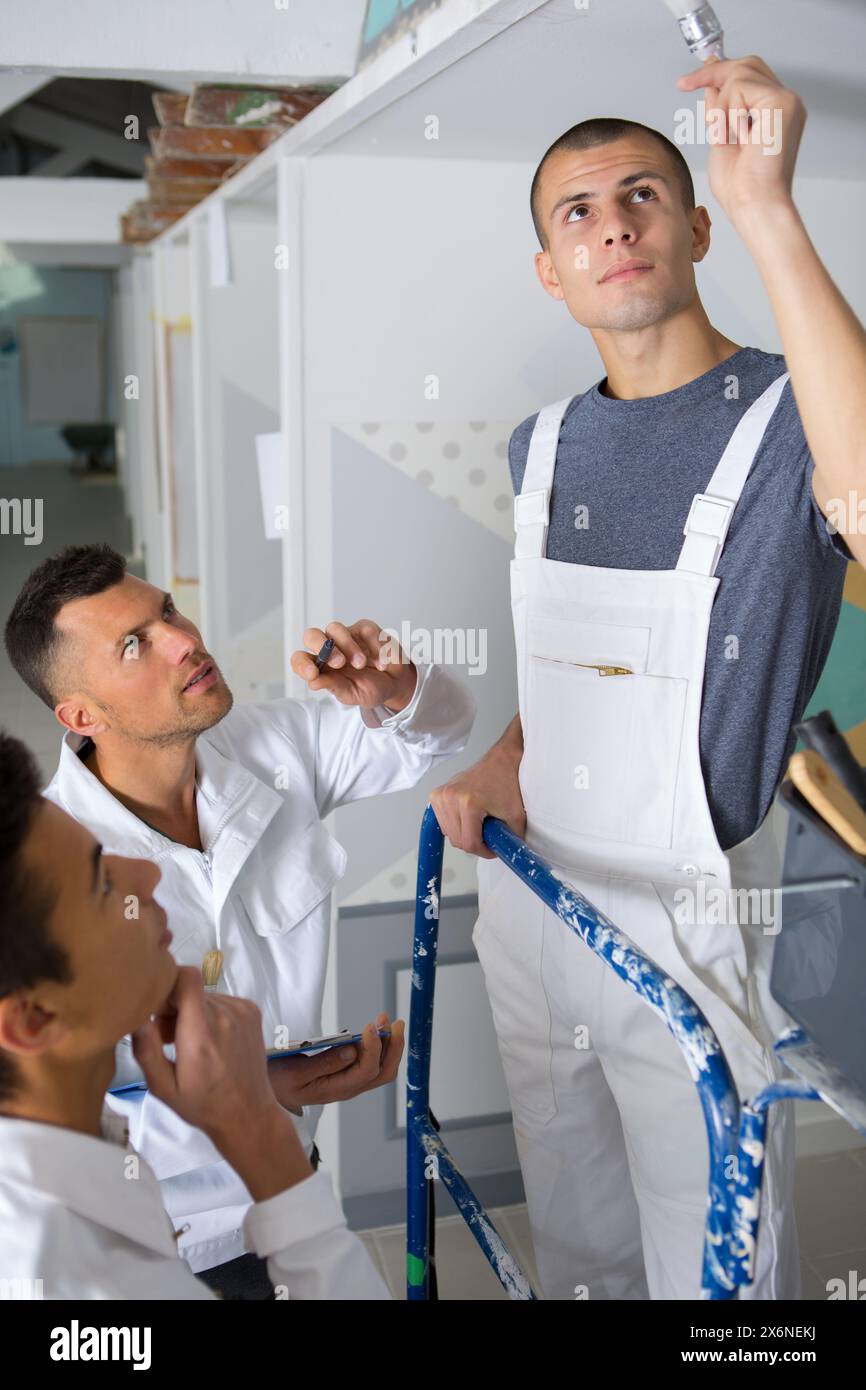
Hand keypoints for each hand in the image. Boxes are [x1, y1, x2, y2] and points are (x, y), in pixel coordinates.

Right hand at [132, 968, 310, 1198]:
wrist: (247, 1113)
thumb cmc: (201, 1104)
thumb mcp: (163, 1088)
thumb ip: (147, 1051)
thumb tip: (137, 1018)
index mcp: (201, 1034)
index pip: (186, 978)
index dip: (167, 985)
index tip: (157, 1010)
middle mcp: (225, 1016)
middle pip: (190, 988)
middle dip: (173, 1007)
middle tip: (168, 1039)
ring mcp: (242, 1010)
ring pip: (203, 994)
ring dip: (191, 1012)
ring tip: (188, 1043)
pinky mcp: (251, 1010)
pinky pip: (220, 1000)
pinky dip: (209, 1013)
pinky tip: (208, 1040)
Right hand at [268, 1013, 404, 1109]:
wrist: (270, 1092)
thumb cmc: (279, 1081)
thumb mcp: (295, 1072)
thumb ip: (324, 1064)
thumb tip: (352, 1052)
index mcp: (336, 1090)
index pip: (366, 1072)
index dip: (373, 1048)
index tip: (369, 1026)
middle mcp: (348, 1088)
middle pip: (383, 1072)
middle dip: (394, 1046)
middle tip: (394, 1022)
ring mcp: (350, 1081)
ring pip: (381, 1067)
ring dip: (389, 1044)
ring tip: (387, 1021)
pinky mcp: (347, 1072)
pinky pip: (372, 1062)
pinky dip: (380, 1045)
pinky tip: (376, 1030)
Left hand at [291, 619, 416, 712]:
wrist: (394, 683)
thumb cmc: (368, 688)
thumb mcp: (351, 694)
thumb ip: (333, 687)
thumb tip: (312, 682)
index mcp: (320, 666)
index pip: (300, 659)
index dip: (302, 664)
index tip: (312, 674)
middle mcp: (329, 648)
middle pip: (312, 635)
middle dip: (322, 647)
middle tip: (339, 663)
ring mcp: (346, 636)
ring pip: (336, 628)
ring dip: (348, 646)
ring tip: (362, 664)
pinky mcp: (365, 629)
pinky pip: (365, 630)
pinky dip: (374, 648)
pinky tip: (381, 663)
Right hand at [430, 719, 525, 858]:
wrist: (501, 761)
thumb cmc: (509, 784)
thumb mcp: (516, 817)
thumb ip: (509, 841)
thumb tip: (504, 856)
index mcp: (468, 803)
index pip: (469, 844)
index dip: (484, 851)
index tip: (494, 847)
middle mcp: (450, 798)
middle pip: (457, 841)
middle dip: (475, 843)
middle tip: (490, 833)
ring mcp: (440, 795)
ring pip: (449, 834)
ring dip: (464, 834)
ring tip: (480, 822)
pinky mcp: (436, 795)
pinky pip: (443, 823)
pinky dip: (455, 825)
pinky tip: (468, 817)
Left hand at [676, 55, 804, 221]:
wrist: (753, 205)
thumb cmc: (740, 187)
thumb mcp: (720, 138)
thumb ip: (719, 109)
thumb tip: (711, 83)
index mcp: (772, 112)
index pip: (747, 76)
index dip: (718, 71)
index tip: (689, 79)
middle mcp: (783, 103)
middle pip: (746, 65)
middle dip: (713, 74)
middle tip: (685, 84)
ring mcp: (785, 101)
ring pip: (739, 74)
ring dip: (720, 109)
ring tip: (728, 138)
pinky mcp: (782, 102)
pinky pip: (741, 86)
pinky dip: (729, 112)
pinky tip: (737, 135)